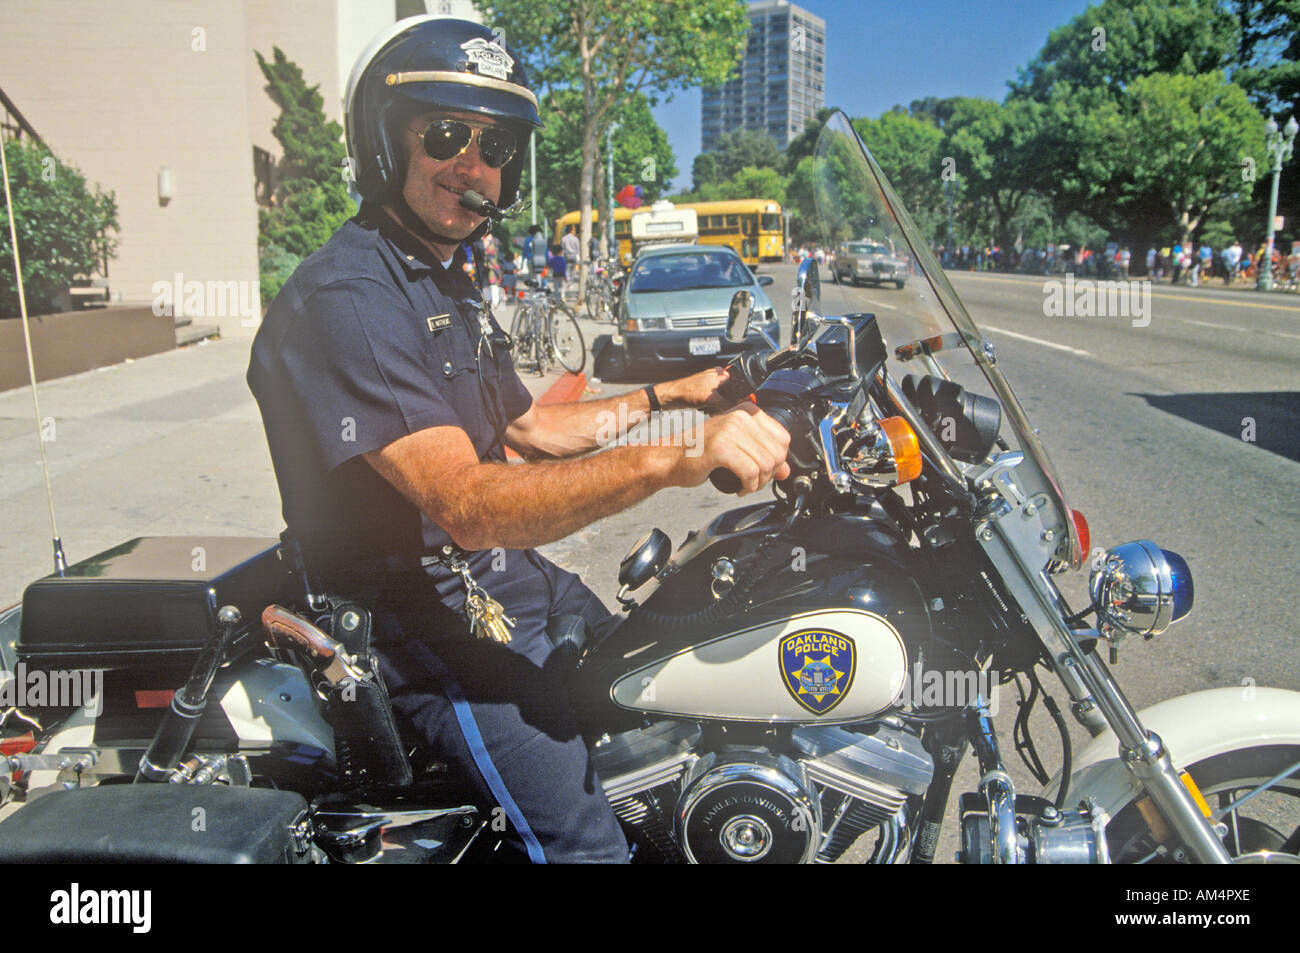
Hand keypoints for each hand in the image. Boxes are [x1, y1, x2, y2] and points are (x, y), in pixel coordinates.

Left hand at [658, 366, 733, 411]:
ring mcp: (709, 384)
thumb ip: (727, 402)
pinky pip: (713, 401)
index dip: (735, 397)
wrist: (671, 397)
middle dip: (724, 404)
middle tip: (717, 408)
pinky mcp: (703, 391)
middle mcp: (715, 377)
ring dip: (717, 406)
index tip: (733, 405)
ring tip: (709, 408)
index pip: (736, 385)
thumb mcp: (711, 399)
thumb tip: (738, 406)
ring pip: (721, 399)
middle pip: (729, 393)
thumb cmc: (685, 392)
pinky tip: (705, 408)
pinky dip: (711, 406)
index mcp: (719, 373)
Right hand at [671, 403, 789, 495]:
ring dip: (759, 483)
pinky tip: (740, 489)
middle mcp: (739, 416)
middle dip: (770, 474)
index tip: (765, 471)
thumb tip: (785, 470)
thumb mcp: (736, 448)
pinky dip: (749, 486)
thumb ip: (762, 455)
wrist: (670, 458)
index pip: (783, 437)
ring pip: (766, 464)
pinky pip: (750, 472)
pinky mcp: (720, 448)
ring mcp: (729, 431)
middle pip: (777, 453)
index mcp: (746, 411)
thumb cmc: (700, 452)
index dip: (779, 460)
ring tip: (747, 486)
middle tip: (755, 482)